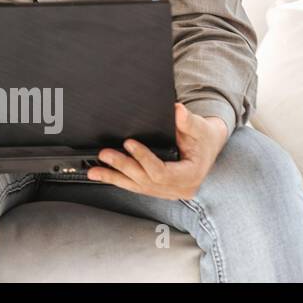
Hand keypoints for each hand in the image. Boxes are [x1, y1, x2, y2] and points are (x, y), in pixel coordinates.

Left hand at [85, 102, 228, 199]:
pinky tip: (102, 175)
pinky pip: (136, 186)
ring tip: (93, 170)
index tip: (129, 143)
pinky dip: (118, 180)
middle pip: (146, 181)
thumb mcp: (201, 127)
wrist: (208, 146)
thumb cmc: (204, 136)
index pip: (163, 172)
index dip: (144, 158)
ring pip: (137, 186)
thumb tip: (178, 111)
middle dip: (123, 166)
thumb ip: (189, 121)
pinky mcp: (159, 189)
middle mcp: (180, 188)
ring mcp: (168, 191)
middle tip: (104, 153)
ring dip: (114, 177)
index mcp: (191, 175)